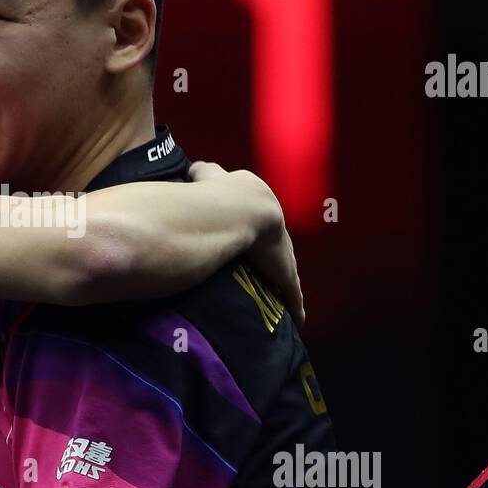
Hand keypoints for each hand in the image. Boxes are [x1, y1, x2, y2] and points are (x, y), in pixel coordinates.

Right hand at [189, 163, 303, 324]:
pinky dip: (294, 304)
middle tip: (270, 263)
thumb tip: (190, 170)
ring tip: (283, 295)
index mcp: (252, 195)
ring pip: (286, 265)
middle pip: (276, 239)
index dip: (256, 221)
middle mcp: (273, 220)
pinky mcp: (285, 271)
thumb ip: (200, 174)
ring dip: (285, 279)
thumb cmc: (215, 194)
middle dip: (275, 250)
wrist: (238, 209)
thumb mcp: (205, 179)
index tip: (250, 225)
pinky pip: (290, 290)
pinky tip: (297, 318)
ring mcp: (282, 247)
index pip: (256, 208)